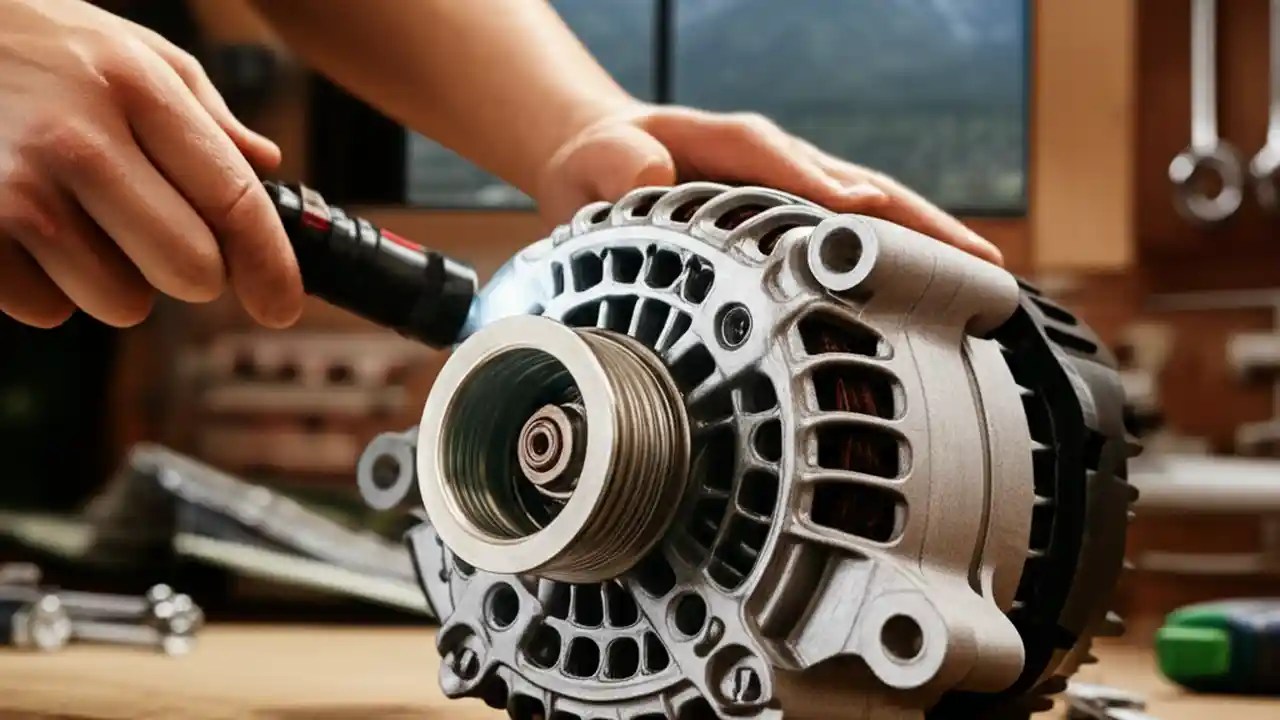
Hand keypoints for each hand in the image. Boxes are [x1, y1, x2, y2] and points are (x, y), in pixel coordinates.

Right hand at [0, 0, 302, 329]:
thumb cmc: (37, 48)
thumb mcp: (130, 51)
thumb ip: (205, 113)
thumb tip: (265, 166)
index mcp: (136, 90)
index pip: (233, 200)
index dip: (270, 266)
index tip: (281, 304)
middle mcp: (79, 141)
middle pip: (189, 271)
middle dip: (191, 270)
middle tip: (157, 235)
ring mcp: (16, 191)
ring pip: (122, 303)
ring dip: (116, 279)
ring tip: (77, 217)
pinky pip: (48, 310)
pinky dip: (49, 285)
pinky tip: (26, 229)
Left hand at [535, 103, 1002, 265]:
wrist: (602, 161)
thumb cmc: (603, 158)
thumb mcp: (596, 156)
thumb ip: (619, 163)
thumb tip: (654, 173)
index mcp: (730, 144)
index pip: (781, 159)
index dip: (818, 186)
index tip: (858, 215)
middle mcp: (777, 167)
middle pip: (860, 187)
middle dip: (917, 222)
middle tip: (974, 263)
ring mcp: (793, 196)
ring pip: (873, 216)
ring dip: (925, 246)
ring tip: (979, 284)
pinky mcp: (796, 224)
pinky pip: (854, 243)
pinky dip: (896, 266)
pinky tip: (930, 301)